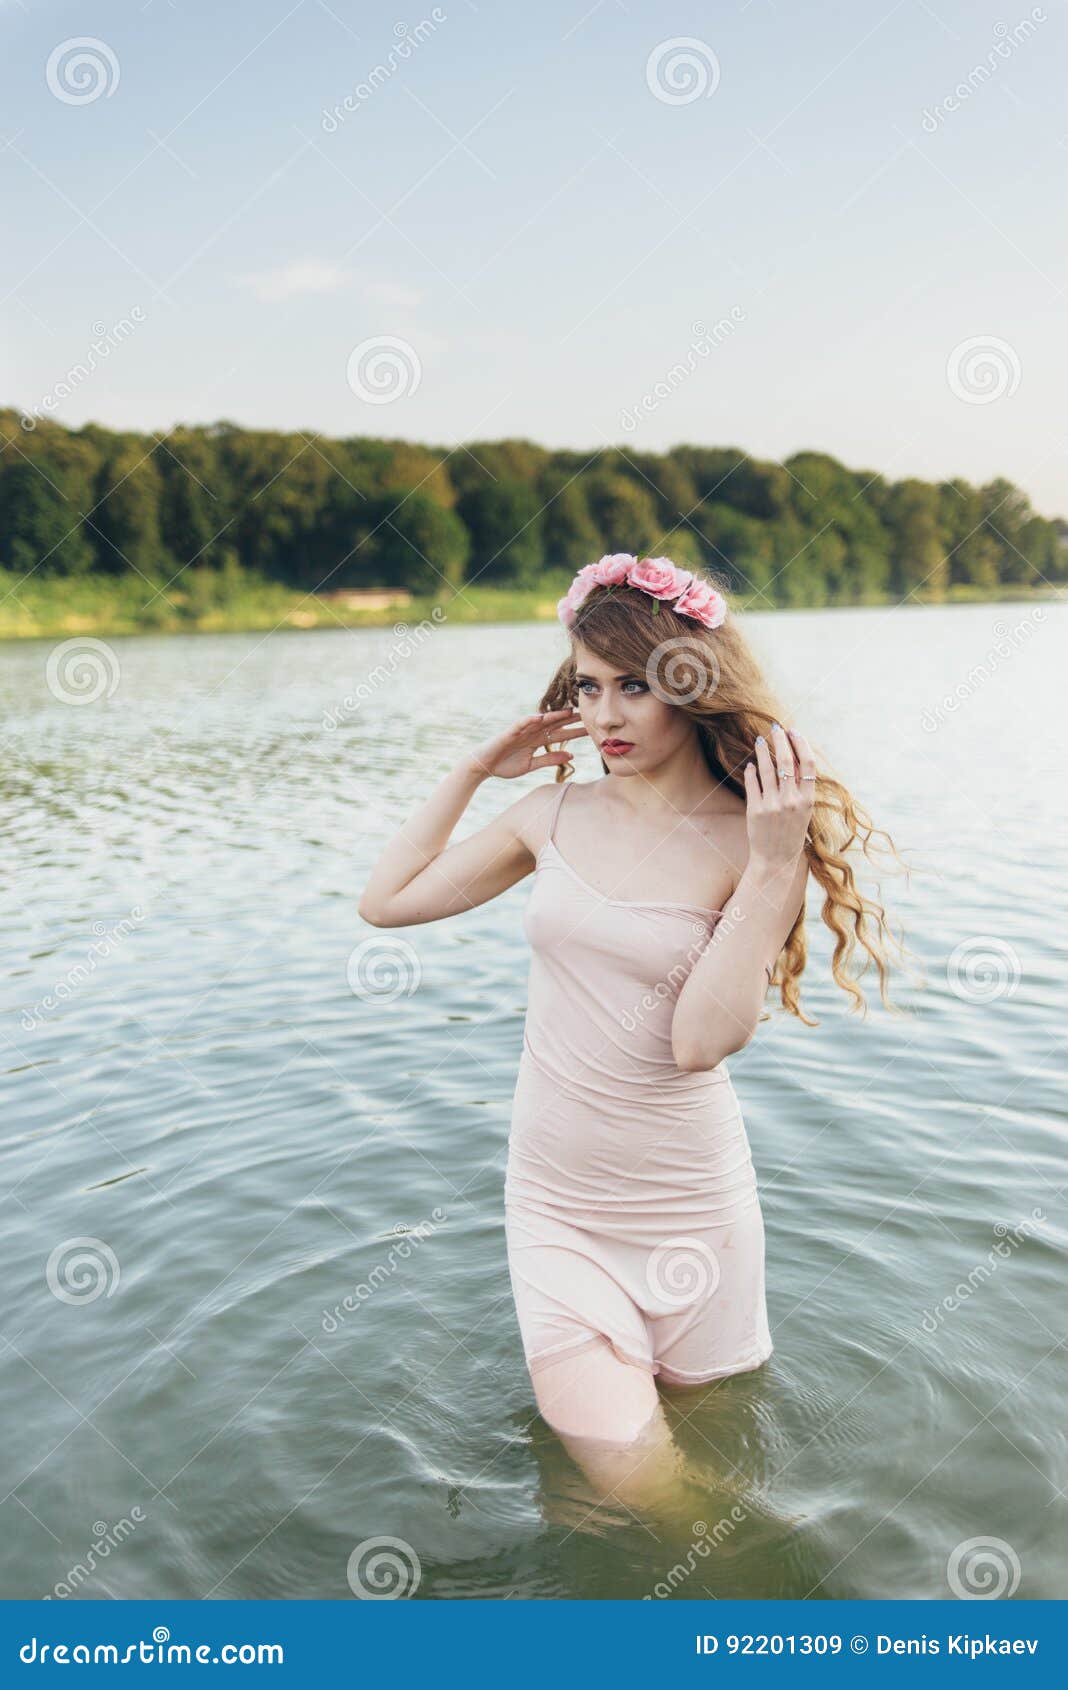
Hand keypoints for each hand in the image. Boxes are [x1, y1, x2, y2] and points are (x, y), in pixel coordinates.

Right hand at [466, 708, 587, 780]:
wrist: (483, 765)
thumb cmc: (505, 765)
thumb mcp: (532, 765)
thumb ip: (550, 759)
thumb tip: (571, 755)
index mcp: (538, 741)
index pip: (560, 734)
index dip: (575, 731)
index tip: (592, 730)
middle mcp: (532, 733)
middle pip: (555, 724)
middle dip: (571, 720)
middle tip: (589, 715)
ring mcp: (522, 731)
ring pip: (541, 721)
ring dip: (555, 716)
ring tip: (569, 711)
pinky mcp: (510, 732)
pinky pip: (521, 724)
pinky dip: (530, 720)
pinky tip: (541, 717)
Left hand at [743, 724, 815, 873]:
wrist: (776, 860)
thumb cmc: (792, 833)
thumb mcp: (804, 811)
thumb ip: (801, 787)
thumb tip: (794, 759)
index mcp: (808, 799)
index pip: (808, 764)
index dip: (801, 744)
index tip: (794, 732)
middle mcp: (792, 800)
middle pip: (787, 761)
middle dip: (780, 740)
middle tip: (775, 728)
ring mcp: (773, 805)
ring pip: (767, 769)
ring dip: (763, 751)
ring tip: (759, 740)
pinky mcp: (756, 810)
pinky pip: (753, 783)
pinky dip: (751, 772)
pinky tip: (750, 765)